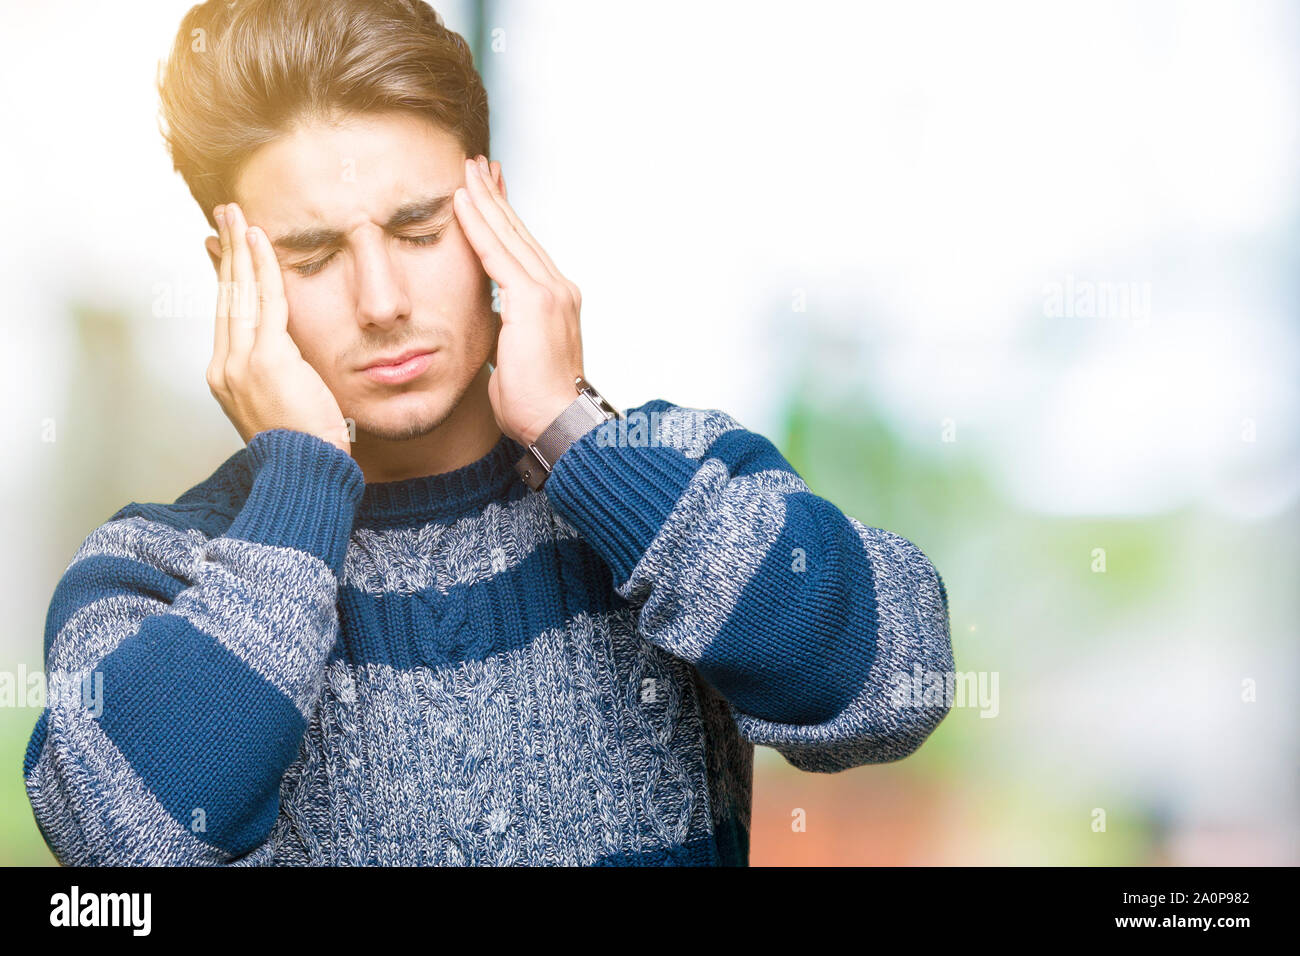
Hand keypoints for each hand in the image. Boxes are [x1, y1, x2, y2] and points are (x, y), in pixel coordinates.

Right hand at [207, 202, 351, 455]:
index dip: (222, 277)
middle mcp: (224, 366)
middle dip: (224, 251)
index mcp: (225, 378)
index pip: (224, 314)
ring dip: (239, 248)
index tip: (219, 248)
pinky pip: (267, 302)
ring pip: (239, 292)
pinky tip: (261, 241)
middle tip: (224, 214)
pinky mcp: (267, 358)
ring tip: (236, 214)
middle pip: (223, 295)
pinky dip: (264, 268)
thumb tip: (289, 355)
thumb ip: (281, 375)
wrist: (305, 474)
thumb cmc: (304, 450)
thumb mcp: (284, 405)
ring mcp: (241, 362)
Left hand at [453, 155, 583, 446]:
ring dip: (484, 200)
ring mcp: (549, 292)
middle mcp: (558, 289)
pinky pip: (496, 254)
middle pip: (519, 233)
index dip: (505, 220)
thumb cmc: (536, 405)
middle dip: (496, 197)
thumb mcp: (516, 361)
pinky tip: (461, 202)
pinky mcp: (533, 300)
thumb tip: (492, 337)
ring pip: (508, 235)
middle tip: (476, 166)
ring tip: (465, 171)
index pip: (524, 251)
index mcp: (557, 302)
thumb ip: (507, 337)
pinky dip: (477, 225)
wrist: (557, 423)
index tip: (488, 196)